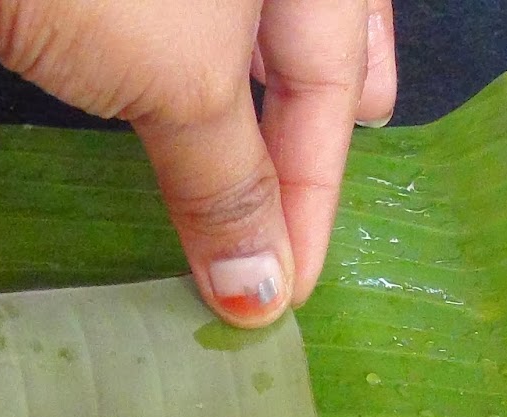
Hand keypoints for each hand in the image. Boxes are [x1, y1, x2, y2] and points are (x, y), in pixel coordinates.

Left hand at [0, 0, 397, 326]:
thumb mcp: (180, 81)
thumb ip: (228, 184)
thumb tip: (260, 295)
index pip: (336, 82)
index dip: (314, 195)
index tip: (285, 293)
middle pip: (314, 44)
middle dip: (308, 132)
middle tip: (292, 218)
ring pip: (245, 36)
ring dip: (240, 122)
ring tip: (238, 191)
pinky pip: (179, 32)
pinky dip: (182, 91)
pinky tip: (170, 124)